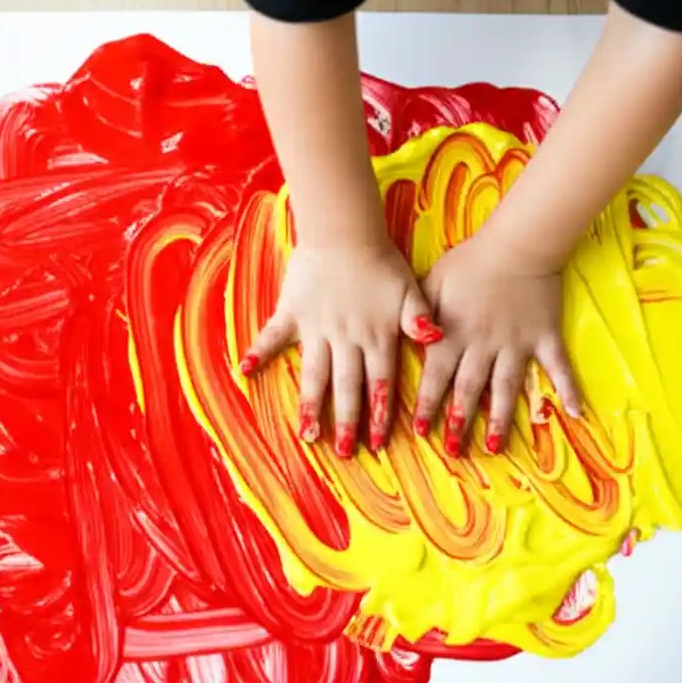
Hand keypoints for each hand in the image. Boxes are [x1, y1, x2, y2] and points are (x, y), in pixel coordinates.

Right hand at [243, 233, 442, 457]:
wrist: (344, 230)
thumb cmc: (381, 261)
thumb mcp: (410, 288)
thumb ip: (420, 319)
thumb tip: (436, 340)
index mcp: (376, 335)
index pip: (380, 382)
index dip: (378, 414)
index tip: (377, 443)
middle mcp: (346, 338)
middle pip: (347, 386)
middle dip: (347, 421)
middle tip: (345, 452)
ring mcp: (317, 327)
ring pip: (314, 373)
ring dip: (311, 405)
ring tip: (308, 435)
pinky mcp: (292, 312)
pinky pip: (272, 336)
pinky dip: (258, 352)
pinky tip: (245, 371)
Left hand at [414, 229, 581, 456]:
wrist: (516, 243)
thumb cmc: (468, 262)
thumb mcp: (430, 284)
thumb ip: (417, 316)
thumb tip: (407, 344)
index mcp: (453, 334)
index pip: (435, 377)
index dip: (427, 405)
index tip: (420, 432)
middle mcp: (484, 345)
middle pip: (468, 390)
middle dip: (458, 423)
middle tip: (453, 451)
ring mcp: (517, 343)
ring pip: (505, 388)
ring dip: (498, 418)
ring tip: (494, 447)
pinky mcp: (545, 336)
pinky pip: (558, 367)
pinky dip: (569, 389)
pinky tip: (576, 414)